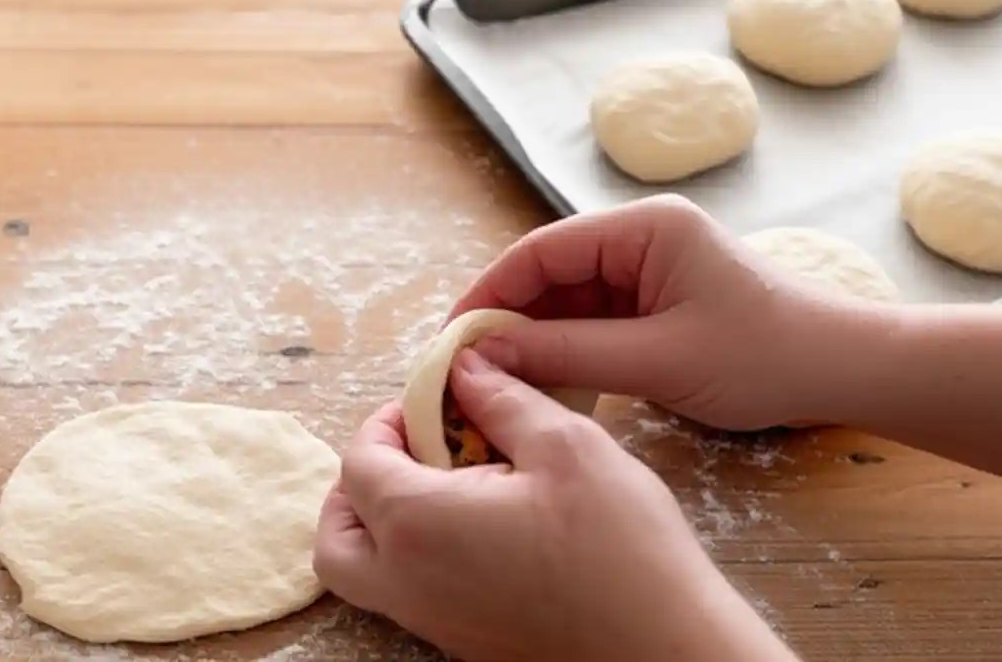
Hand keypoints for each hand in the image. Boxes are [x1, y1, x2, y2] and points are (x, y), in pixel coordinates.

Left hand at [314, 350, 793, 660]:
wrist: (667, 647)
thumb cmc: (623, 549)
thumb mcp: (568, 446)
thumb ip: (504, 399)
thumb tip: (463, 368)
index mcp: (418, 525)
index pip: (359, 463)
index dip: (385, 422)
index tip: (432, 403)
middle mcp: (407, 583)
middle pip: (335, 534)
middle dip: (358, 484)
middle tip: (412, 451)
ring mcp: (432, 622)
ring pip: (362, 575)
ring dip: (378, 525)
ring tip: (445, 489)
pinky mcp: (461, 643)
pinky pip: (406, 597)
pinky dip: (413, 558)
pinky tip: (480, 528)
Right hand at [451, 194, 877, 430]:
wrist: (842, 372)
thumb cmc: (763, 356)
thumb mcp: (656, 360)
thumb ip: (565, 354)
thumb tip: (482, 357)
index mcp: (643, 228)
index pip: (540, 252)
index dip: (488, 295)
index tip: (451, 343)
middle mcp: (640, 238)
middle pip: (548, 275)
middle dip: (506, 323)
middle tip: (465, 373)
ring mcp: (649, 271)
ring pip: (566, 303)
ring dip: (534, 342)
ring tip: (495, 386)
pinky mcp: (656, 304)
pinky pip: (593, 323)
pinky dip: (566, 354)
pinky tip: (544, 387)